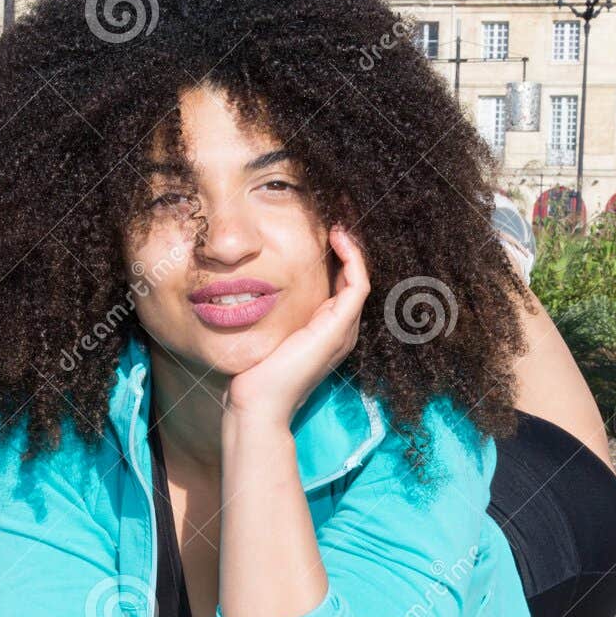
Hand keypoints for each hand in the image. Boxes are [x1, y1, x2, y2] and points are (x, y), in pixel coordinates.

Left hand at [224, 223, 371, 423]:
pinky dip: (352, 259)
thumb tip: (256, 283)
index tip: (324, 230)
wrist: (260, 400)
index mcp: (326, 330)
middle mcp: (341, 329)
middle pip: (354, 279)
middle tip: (338, 216)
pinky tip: (338, 239)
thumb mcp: (268, 331)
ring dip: (353, 248)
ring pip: (360, 278)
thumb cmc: (257, 371)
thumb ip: (274, 310)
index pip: (340, 285)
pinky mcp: (340, 328)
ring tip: (340, 223)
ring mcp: (344, 330)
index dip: (337, 257)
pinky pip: (358, 285)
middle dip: (349, 247)